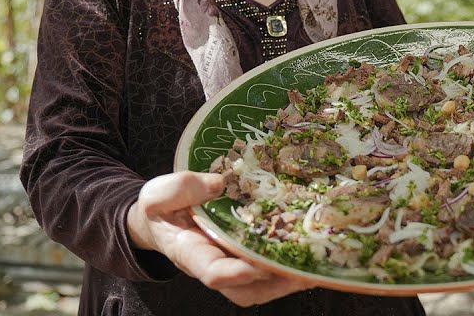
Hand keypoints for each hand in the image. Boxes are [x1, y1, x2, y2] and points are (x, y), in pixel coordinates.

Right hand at [126, 171, 311, 306]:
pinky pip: (268, 271)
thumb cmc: (161, 209)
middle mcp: (214, 265)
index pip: (213, 272)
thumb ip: (182, 188)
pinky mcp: (245, 255)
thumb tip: (219, 183)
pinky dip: (289, 265)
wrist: (162, 219)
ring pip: (261, 286)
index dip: (235, 273)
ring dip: (288, 279)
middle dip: (275, 283)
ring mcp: (231, 263)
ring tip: (315, 264)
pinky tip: (309, 250)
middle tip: (303, 270)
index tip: (256, 266)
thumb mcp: (158, 194)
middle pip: (245, 290)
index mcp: (190, 253)